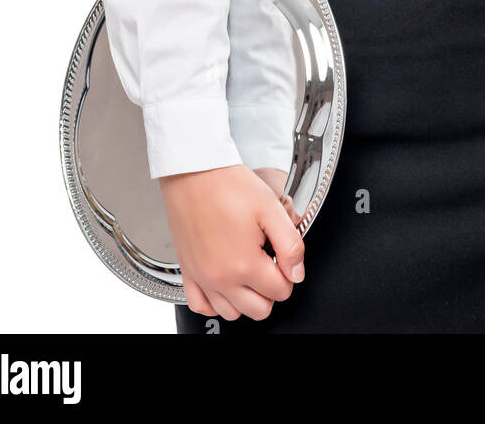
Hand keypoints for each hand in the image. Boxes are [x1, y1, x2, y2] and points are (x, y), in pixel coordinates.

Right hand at [159, 164, 304, 320]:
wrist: (194, 171)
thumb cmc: (228, 185)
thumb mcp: (271, 208)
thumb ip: (290, 245)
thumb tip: (297, 273)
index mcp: (244, 264)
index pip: (281, 291)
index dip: (288, 273)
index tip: (282, 255)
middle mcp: (221, 278)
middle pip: (259, 310)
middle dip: (270, 289)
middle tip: (269, 261)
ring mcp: (202, 277)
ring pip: (232, 313)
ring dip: (245, 298)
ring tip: (248, 268)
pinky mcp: (188, 272)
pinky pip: (202, 306)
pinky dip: (215, 302)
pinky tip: (224, 282)